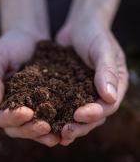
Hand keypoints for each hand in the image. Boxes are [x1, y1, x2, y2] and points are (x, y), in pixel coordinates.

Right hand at [0, 29, 58, 146]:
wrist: (31, 39)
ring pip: (31, 128)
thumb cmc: (11, 46)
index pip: (0, 117)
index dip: (11, 118)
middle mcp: (12, 108)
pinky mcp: (44, 104)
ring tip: (55, 135)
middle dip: (30, 129)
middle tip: (44, 127)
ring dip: (42, 134)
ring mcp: (29, 107)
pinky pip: (47, 119)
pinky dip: (54, 127)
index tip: (26, 112)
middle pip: (17, 128)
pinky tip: (64, 128)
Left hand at [56, 16, 128, 145]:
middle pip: (93, 116)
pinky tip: (48, 121)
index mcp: (114, 85)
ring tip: (57, 134)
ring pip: (79, 115)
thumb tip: (109, 97)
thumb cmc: (94, 34)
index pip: (107, 106)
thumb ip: (107, 71)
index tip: (79, 115)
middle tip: (66, 132)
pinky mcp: (69, 90)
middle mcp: (99, 93)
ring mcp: (84, 93)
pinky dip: (58, 115)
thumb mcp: (103, 49)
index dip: (95, 113)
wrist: (79, 27)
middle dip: (80, 126)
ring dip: (69, 125)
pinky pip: (65, 105)